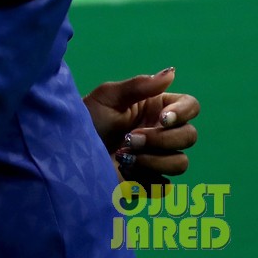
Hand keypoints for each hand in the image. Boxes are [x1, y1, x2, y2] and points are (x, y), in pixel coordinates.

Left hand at [83, 67, 199, 188]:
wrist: (67, 153)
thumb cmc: (86, 119)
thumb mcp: (107, 97)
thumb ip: (139, 85)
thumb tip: (172, 72)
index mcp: (155, 108)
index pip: (190, 106)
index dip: (183, 112)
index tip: (163, 118)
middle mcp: (161, 133)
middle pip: (189, 136)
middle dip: (161, 139)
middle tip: (130, 139)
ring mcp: (157, 158)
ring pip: (181, 163)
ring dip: (153, 160)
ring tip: (124, 156)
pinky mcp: (148, 182)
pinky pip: (164, 185)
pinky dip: (147, 179)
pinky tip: (126, 172)